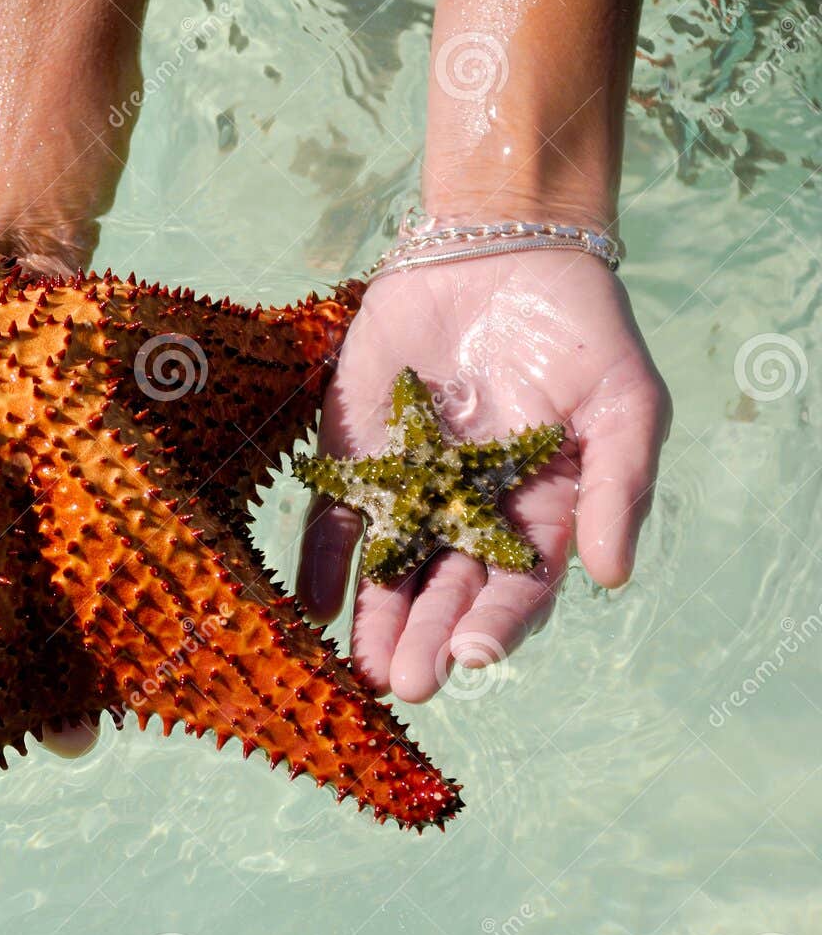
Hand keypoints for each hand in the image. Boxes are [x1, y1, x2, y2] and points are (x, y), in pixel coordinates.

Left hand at [295, 251, 670, 701]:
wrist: (500, 251)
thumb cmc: (578, 330)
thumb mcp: (623, 404)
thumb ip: (618, 488)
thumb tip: (612, 576)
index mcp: (538, 512)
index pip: (516, 586)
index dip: (496, 623)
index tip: (474, 655)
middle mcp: (469, 515)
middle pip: (447, 590)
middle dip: (427, 638)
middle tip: (409, 682)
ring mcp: (409, 490)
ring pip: (390, 568)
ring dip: (376, 619)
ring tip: (364, 671)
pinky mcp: (356, 457)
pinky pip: (334, 519)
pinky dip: (322, 561)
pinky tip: (312, 604)